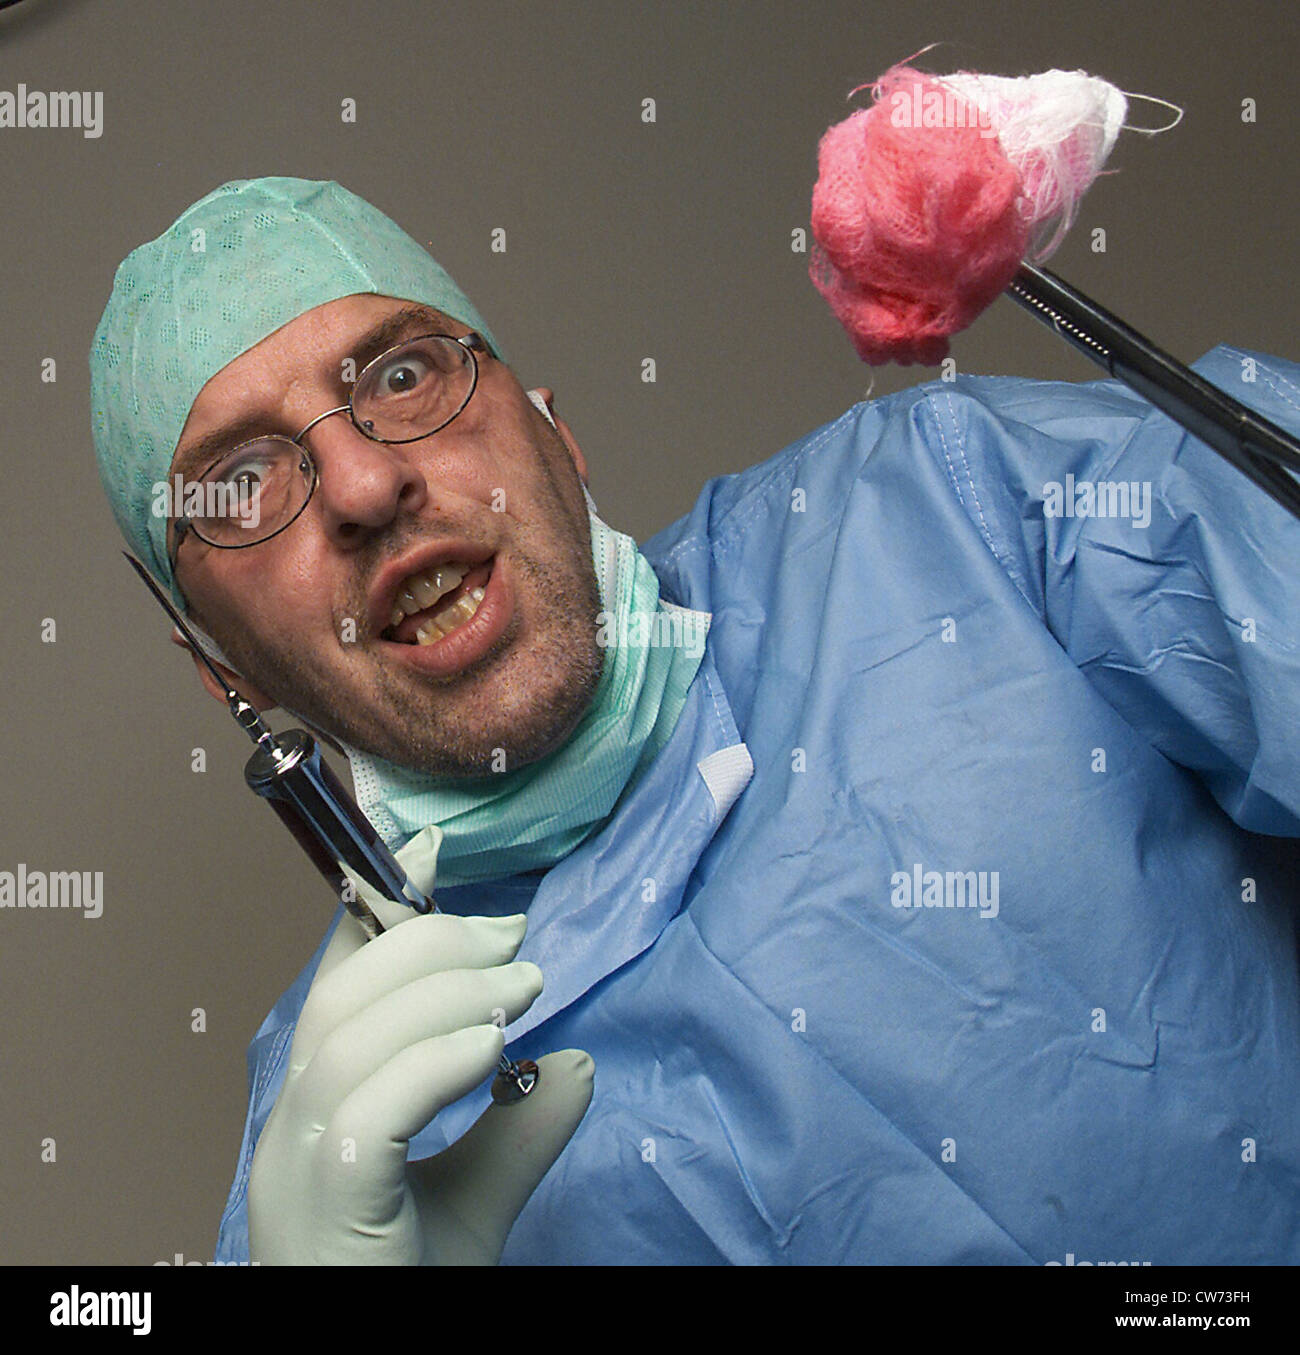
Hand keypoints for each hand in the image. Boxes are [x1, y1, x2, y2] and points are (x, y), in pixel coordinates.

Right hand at [247, 906, 592, 1264]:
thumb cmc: (407, 1292)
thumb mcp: (474, 1200)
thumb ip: (516, 1134)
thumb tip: (576, 1063)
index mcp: (312, 1116)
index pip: (335, 991)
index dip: (372, 912)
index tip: (428, 850)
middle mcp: (289, 1133)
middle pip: (343, 998)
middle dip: (429, 944)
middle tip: (511, 938)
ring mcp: (297, 1170)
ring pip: (354, 1042)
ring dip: (450, 996)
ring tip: (524, 987)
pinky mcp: (328, 1209)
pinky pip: (370, 1113)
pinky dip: (433, 1064)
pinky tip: (491, 1048)